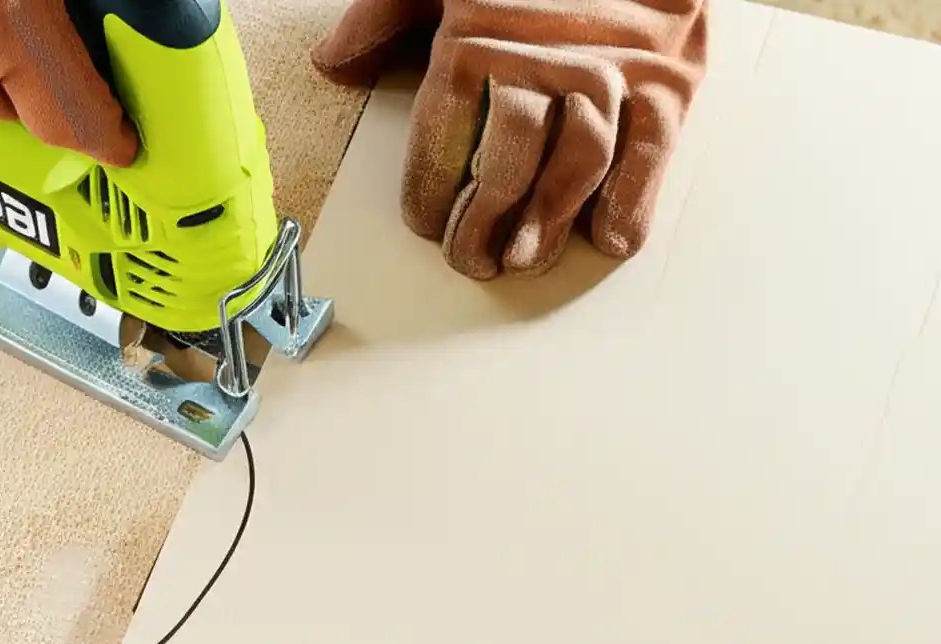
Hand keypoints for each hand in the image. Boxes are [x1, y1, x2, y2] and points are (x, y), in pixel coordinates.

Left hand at [313, 0, 707, 278]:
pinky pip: (651, 149)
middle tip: (471, 262)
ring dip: (549, 221)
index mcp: (474, 37)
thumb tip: (330, 64)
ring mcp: (611, 70)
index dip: (430, 192)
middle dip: (484, 222)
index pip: (444, 136)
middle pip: (510, 160)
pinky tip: (608, 241)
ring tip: (524, 262)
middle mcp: (542, 58)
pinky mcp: (670, 77)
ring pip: (578, 162)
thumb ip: (383, 14)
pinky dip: (633, 199)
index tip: (426, 226)